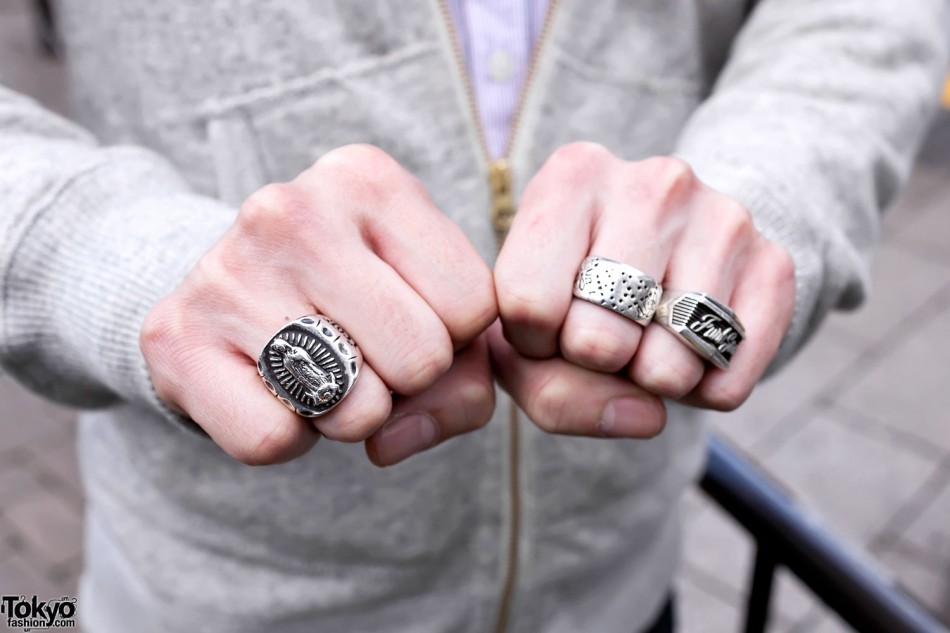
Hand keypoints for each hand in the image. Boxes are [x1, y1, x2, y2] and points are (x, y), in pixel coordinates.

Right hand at [141, 144, 496, 464]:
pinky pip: (273, 440)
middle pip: (422, 358)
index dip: (453, 338)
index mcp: (369, 179)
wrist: (224, 293)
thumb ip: (467, 378)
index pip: (474, 304)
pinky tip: (267, 390)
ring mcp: (226, 269)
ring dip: (347, 416)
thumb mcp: (429, 307)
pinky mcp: (173, 336)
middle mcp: (292, 209)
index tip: (405, 315)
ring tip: (314, 367)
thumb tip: (394, 440)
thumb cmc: (353, 302)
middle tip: (360, 352)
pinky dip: (287, 439)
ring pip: (355, 409)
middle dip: (405, 383)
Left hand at [494, 143, 794, 431]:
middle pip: (597, 342)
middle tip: (602, 330)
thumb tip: (647, 416)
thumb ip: (548, 389)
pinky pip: (727, 385)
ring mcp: (724, 221)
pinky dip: (699, 393)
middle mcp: (656, 184)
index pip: (529, 305)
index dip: (533, 341)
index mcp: (574, 176)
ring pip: (667, 371)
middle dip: (591, 363)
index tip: (547, 320)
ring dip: (648, 380)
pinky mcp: (775, 264)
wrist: (673, 248)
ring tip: (644, 336)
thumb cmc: (574, 292)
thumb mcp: (527, 331)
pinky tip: (689, 350)